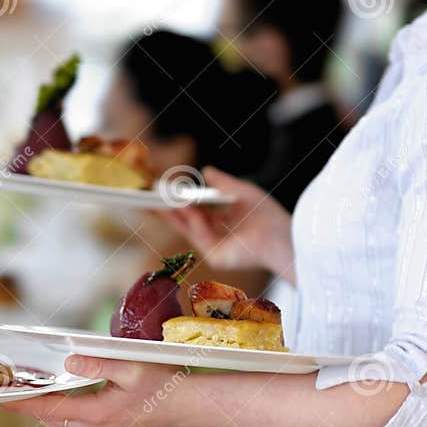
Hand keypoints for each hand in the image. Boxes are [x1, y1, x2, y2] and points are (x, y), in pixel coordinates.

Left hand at [0, 355, 193, 426]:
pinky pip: (68, 423)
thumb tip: (68, 363)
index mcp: (97, 415)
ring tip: (16, 386)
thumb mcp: (131, 367)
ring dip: (39, 405)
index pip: (48, 408)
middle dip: (24, 401)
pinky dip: (55, 408)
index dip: (20, 401)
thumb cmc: (160, 382)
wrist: (182, 406)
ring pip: (56, 421)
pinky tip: (47, 393)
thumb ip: (98, 363)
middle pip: (46, 416)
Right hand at [156, 167, 294, 281]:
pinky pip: (199, 234)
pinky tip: (184, 204)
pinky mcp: (215, 256)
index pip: (193, 211)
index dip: (176, 202)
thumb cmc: (268, 216)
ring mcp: (213, 247)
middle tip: (144, 198)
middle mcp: (215, 235)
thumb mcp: (243, 191)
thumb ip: (223, 182)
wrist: (282, 237)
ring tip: (158, 195)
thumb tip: (205, 170)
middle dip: (163, 210)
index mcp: (221, 221)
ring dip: (172, 212)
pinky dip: (192, 219)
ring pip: (186, 228)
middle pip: (183, 222)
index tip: (160, 192)